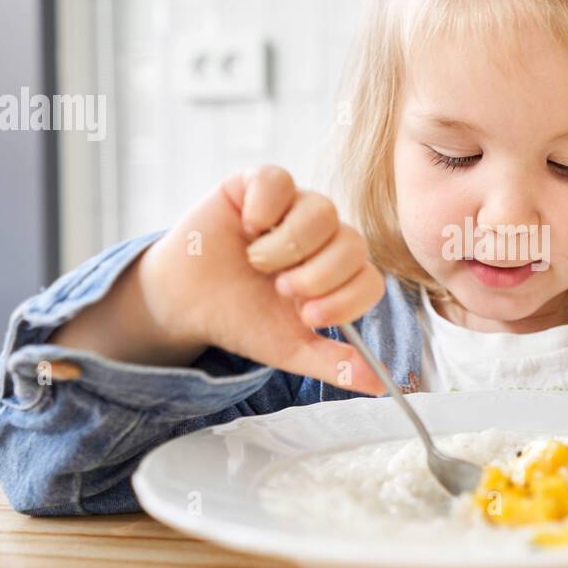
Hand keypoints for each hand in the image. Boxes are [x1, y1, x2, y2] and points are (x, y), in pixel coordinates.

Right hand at [139, 165, 386, 395]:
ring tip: (257, 263)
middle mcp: (323, 237)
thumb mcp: (289, 349)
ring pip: (322, 210)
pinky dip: (265, 207)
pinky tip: (247, 228)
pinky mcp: (258, 183)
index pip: (369, 279)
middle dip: (316, 276)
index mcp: (337, 274)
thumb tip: (381, 387)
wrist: (185, 303)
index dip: (345, 299)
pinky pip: (279, 180)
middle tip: (281, 290)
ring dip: (288, 245)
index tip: (308, 316)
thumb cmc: (242, 319)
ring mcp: (293, 206)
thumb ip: (333, 363)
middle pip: (352, 243)